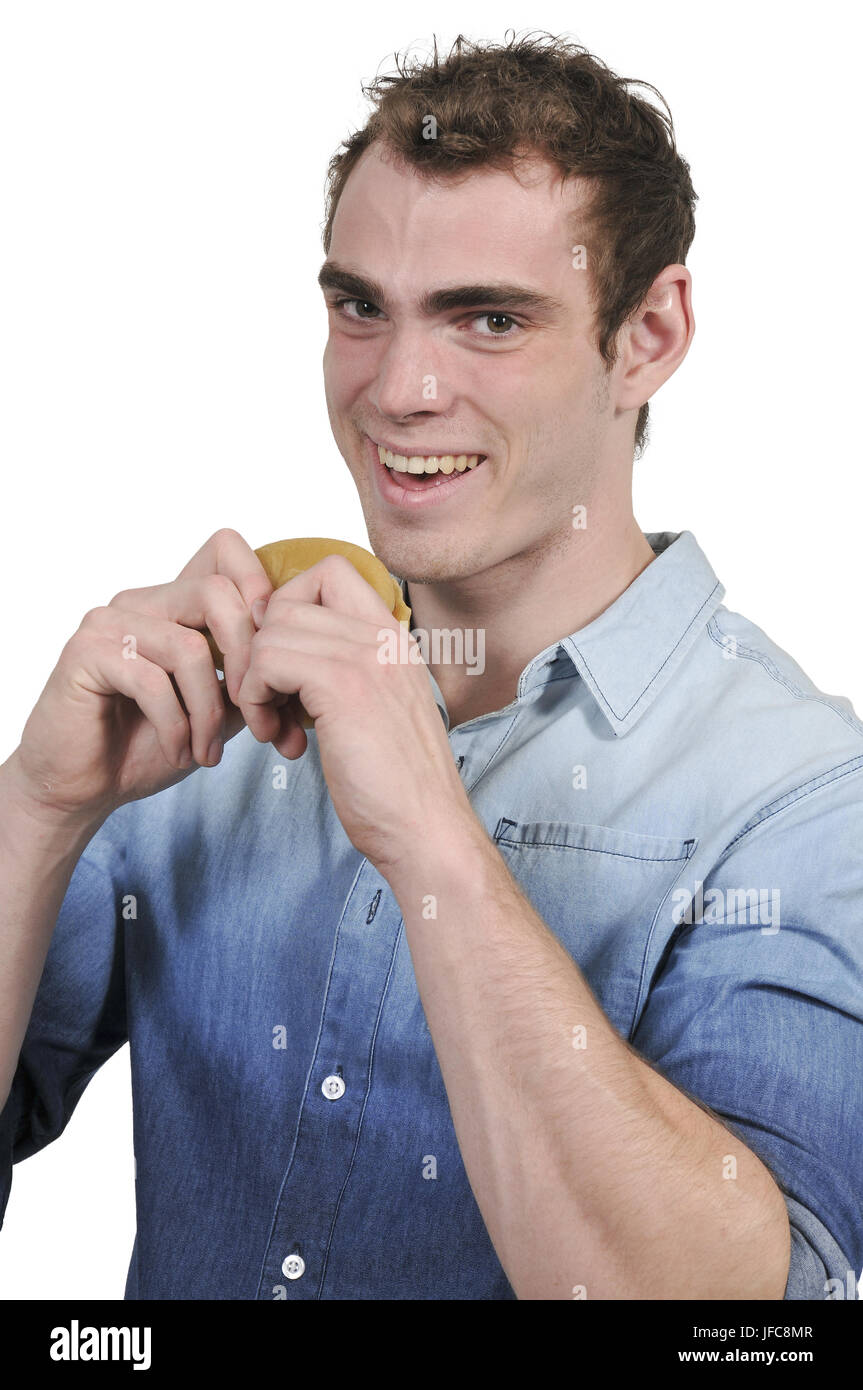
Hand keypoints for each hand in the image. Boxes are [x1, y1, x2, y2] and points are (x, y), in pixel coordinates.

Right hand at [10, 528, 272, 825]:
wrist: (83, 787)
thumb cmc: (146, 745)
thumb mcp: (216, 710)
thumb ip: (248, 679)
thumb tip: (296, 667)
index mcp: (174, 603)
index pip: (226, 551)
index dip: (262, 590)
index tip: (277, 657)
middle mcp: (141, 601)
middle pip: (218, 593)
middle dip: (248, 663)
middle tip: (259, 719)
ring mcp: (109, 622)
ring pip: (190, 648)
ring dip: (210, 712)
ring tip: (208, 750)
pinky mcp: (85, 653)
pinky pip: (152, 681)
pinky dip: (176, 725)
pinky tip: (179, 752)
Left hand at [235, 553, 473, 875]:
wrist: (426, 830)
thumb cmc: (396, 787)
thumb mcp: (373, 712)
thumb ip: (342, 674)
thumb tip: (279, 655)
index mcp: (393, 638)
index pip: (328, 573)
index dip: (288, 609)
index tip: (282, 663)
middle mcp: (384, 636)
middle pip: (289, 598)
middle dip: (262, 651)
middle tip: (273, 703)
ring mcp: (368, 656)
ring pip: (271, 630)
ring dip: (256, 682)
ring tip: (276, 727)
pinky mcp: (345, 685)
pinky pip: (267, 661)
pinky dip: (257, 699)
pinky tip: (279, 738)